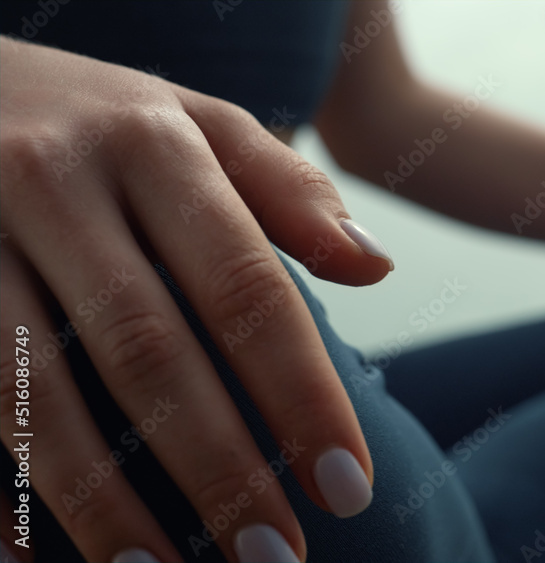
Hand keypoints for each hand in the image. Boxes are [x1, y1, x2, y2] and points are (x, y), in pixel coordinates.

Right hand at [1, 37, 391, 561]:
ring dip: (103, 500)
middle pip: (148, 350)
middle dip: (217, 465)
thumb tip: (376, 267)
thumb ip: (288, 188)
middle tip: (276, 554)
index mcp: (151, 144)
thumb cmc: (99, 116)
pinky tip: (28, 560)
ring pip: (35, 392)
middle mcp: (54, 184)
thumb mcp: (198, 122)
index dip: (300, 394)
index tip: (348, 486)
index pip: (246, 286)